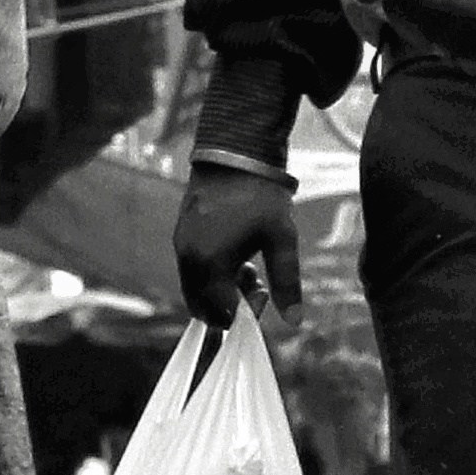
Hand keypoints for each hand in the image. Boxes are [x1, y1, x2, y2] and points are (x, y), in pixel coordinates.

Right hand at [172, 167, 299, 327]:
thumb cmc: (261, 194)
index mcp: (210, 264)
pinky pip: (192, 271)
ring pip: (196, 290)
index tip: (266, 290)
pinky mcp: (181, 236)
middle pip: (202, 307)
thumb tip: (295, 322)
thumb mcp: (281, 238)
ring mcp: (181, 247)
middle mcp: (188, 259)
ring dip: (221, 289)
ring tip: (249, 264)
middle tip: (258, 281)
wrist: (234, 152)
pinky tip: (236, 253)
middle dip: (230, 305)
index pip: (221, 312)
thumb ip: (286, 282)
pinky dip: (211, 274)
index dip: (246, 311)